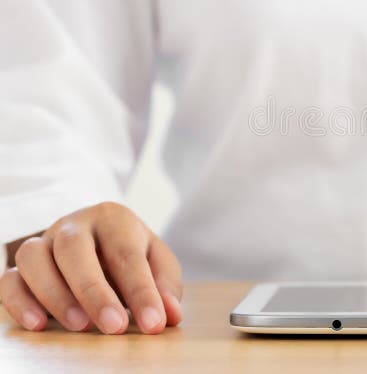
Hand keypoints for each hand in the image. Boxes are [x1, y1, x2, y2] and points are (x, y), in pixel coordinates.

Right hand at [0, 202, 181, 333]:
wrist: (96, 240)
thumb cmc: (129, 254)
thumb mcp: (157, 263)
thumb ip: (165, 286)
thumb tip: (170, 314)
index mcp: (114, 218)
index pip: (127, 254)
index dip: (142, 291)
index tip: (153, 323)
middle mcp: (75, 224)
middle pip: (75, 249)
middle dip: (94, 291)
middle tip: (114, 327)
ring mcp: (44, 241)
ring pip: (34, 258)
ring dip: (55, 295)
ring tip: (79, 326)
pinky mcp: (19, 265)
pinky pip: (9, 279)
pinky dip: (20, 302)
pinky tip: (38, 325)